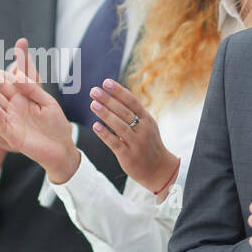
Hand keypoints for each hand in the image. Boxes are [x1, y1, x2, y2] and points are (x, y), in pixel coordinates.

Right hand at [0, 40, 78, 182]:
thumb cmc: (56, 124)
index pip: (2, 84)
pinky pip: (3, 127)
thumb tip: (17, 74)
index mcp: (18, 98)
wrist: (62, 147)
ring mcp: (10, 124)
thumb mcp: (46, 102)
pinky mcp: (13, 138)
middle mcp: (10, 110)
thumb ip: (32, 88)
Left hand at [85, 79, 178, 196]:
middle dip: (108, 100)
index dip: (119, 91)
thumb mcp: (146, 126)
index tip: (106, 82)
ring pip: (119, 126)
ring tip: (93, 104)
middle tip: (94, 91)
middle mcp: (143, 129)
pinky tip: (95, 126)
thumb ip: (133, 113)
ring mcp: (136, 143)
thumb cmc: (148, 144)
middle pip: (124, 112)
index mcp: (147, 119)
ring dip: (105, 114)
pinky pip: (115, 143)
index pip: (132, 101)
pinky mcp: (128, 156)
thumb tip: (115, 95)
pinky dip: (105, 134)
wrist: (158, 169)